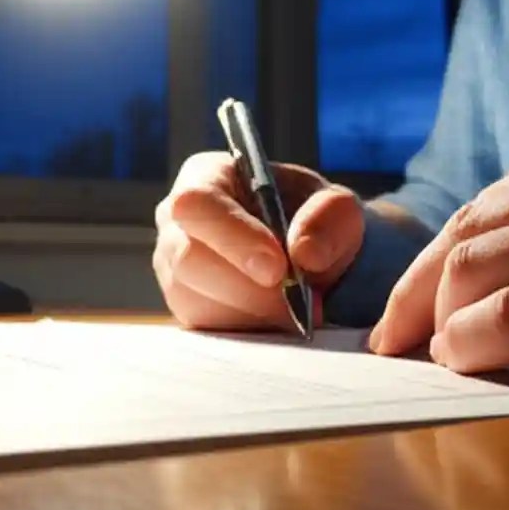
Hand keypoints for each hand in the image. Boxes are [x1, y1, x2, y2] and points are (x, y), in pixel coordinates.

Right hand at [153, 152, 363, 328]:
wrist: (308, 258)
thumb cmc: (311, 219)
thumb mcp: (334, 206)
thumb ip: (329, 219)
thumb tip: (306, 254)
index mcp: (205, 178)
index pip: (197, 203)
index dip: (233, 238)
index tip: (276, 269)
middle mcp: (177, 224)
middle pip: (189, 259)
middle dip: (249, 289)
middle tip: (300, 303)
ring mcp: (173, 270)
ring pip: (195, 300)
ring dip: (253, 314)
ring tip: (297, 310)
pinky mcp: (184, 309)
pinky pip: (205, 328)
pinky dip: (248, 331)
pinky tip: (277, 321)